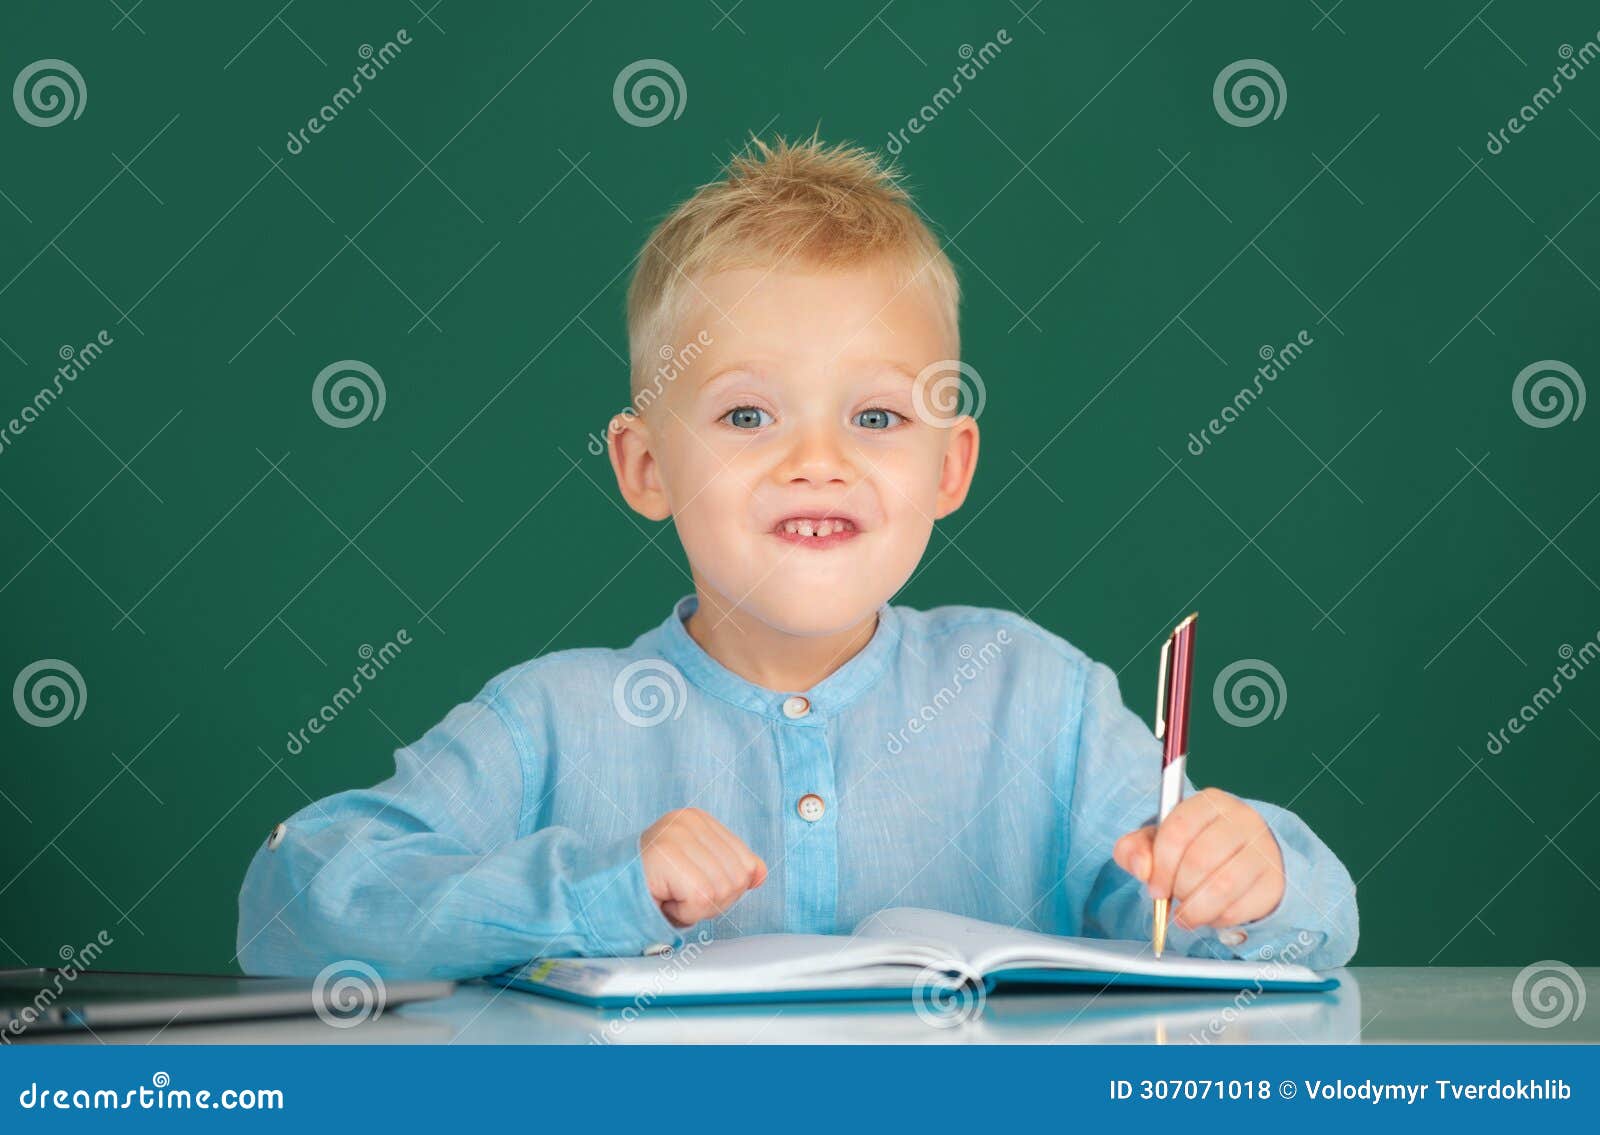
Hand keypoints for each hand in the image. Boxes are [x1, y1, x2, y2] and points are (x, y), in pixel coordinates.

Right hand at [639, 808, 766, 926]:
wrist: (600, 894)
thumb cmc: (648, 886)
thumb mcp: (696, 872)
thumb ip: (730, 869)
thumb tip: (760, 874)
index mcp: (698, 819)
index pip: (746, 861)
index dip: (725, 888)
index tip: (691, 886)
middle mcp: (690, 821)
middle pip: (738, 878)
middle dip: (712, 900)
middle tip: (679, 895)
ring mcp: (679, 836)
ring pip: (722, 890)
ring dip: (696, 908)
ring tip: (669, 895)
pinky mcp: (670, 857)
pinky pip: (701, 900)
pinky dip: (685, 912)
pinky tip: (663, 900)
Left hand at [1112, 788, 1284, 932]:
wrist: (1243, 859)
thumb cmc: (1193, 848)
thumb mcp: (1157, 843)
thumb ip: (1135, 850)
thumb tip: (1141, 868)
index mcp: (1209, 803)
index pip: (1178, 830)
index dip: (1161, 865)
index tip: (1154, 887)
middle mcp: (1242, 820)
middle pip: (1200, 860)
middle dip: (1178, 888)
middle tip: (1172, 900)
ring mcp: (1263, 850)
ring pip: (1223, 886)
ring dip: (1196, 909)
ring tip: (1186, 915)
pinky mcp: (1274, 881)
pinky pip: (1241, 907)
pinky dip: (1218, 919)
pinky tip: (1211, 915)